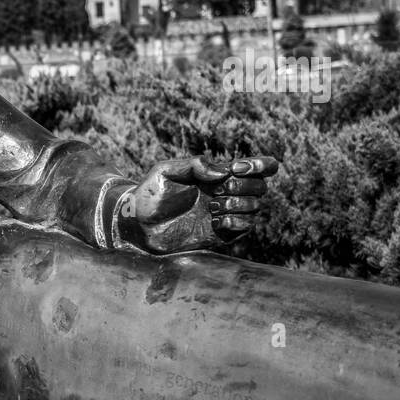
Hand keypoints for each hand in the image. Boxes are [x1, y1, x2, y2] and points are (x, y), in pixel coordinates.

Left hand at [124, 155, 278, 253]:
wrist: (138, 224)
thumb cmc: (150, 193)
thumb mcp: (166, 170)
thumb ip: (194, 164)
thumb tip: (222, 173)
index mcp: (217, 174)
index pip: (257, 167)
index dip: (261, 165)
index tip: (238, 169)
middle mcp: (225, 193)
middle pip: (260, 186)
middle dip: (244, 186)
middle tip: (217, 190)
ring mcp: (224, 214)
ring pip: (255, 206)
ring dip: (239, 204)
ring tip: (213, 206)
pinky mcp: (221, 234)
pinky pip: (245, 227)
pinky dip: (237, 222)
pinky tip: (218, 221)